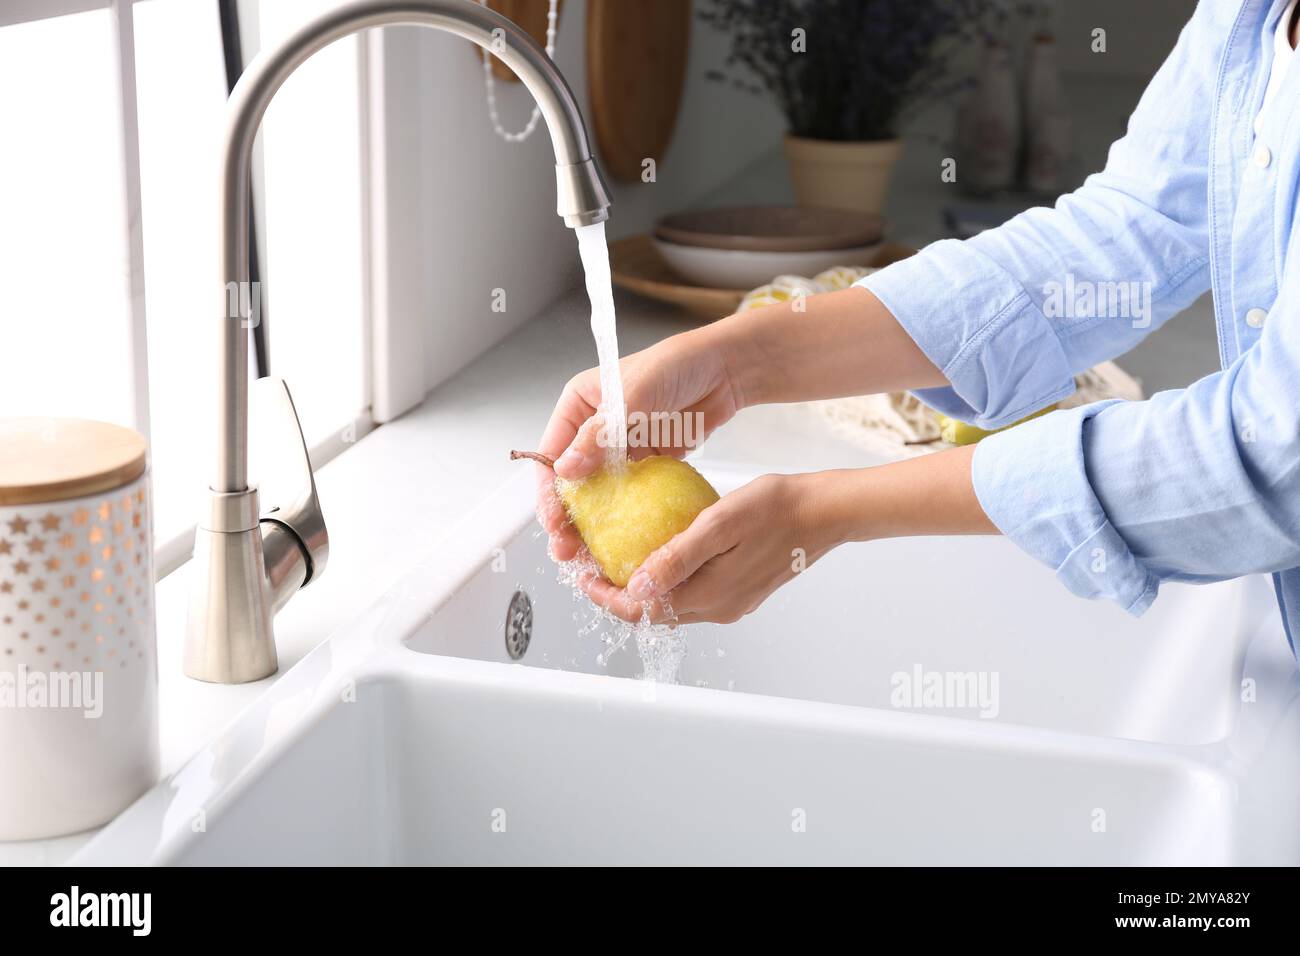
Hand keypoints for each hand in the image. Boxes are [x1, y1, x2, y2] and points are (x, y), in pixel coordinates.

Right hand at [535, 327, 743, 560]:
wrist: (724, 369)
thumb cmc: (677, 366)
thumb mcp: (633, 395)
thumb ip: (601, 434)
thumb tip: (566, 470)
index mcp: (579, 406)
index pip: (552, 453)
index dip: (548, 490)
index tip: (552, 520)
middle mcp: (594, 430)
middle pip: (571, 481)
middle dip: (566, 517)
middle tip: (566, 549)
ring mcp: (621, 450)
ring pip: (600, 494)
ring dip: (593, 525)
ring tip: (588, 556)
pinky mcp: (647, 464)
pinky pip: (631, 496)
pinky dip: (625, 519)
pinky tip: (622, 543)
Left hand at [577, 448, 994, 624]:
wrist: (826, 512)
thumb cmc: (779, 507)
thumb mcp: (720, 523)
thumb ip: (678, 557)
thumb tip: (638, 586)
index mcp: (711, 596)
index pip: (643, 610)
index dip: (606, 596)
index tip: (583, 574)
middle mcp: (720, 607)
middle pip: (654, 612)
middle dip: (618, 593)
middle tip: (592, 565)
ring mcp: (733, 601)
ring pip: (674, 603)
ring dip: (642, 587)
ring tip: (618, 556)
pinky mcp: (741, 589)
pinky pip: (694, 591)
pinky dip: (669, 577)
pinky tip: (661, 550)